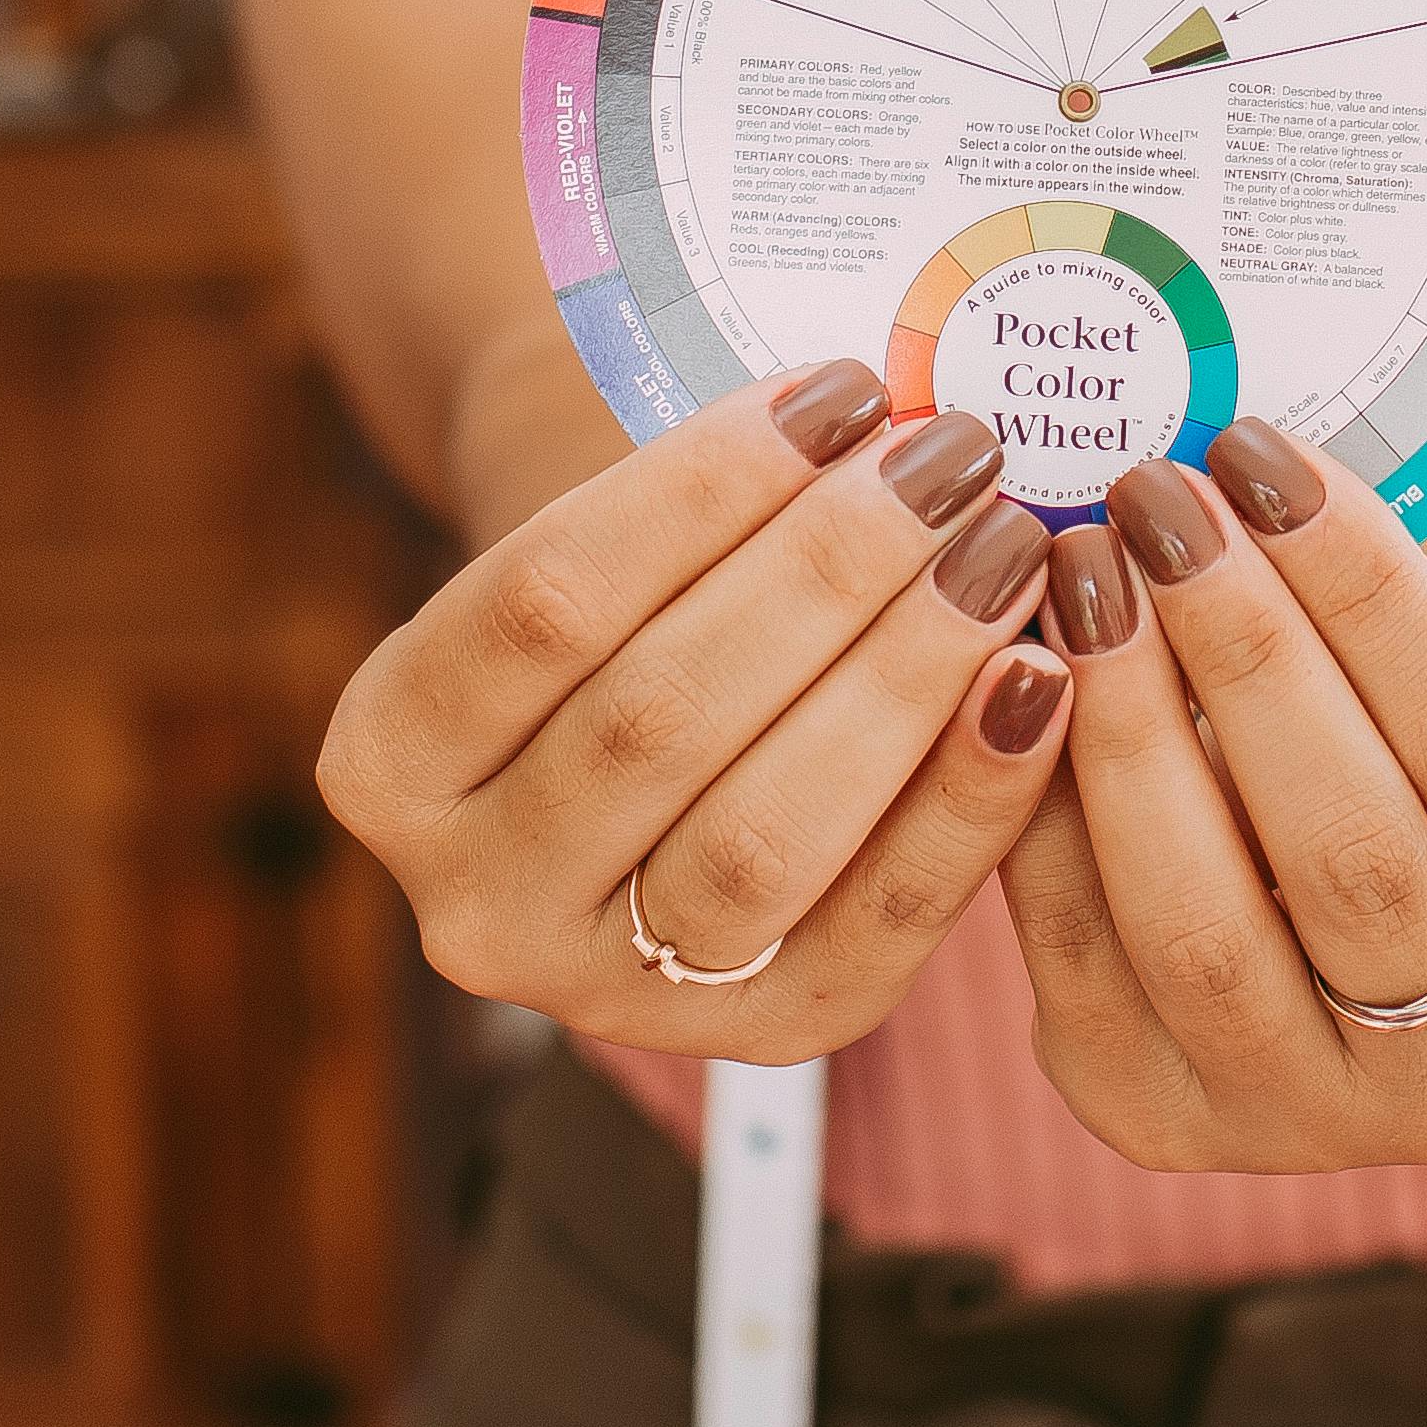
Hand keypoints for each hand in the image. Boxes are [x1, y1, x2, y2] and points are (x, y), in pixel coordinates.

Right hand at [313, 360, 1070, 1061]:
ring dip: (903, 676)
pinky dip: (971, 795)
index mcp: (387, 756)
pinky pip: (880, 921)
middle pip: (660, 719)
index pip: (545, 600)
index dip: (701, 489)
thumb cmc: (642, 601)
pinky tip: (1039, 680)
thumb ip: (709, 498)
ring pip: (764, 836)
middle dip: (826, 572)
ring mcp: (607, 991)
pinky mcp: (761, 1036)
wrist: (650, 750)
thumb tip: (878, 412)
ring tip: (1003, 546)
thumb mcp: (609, 544)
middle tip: (954, 457)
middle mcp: (473, 899)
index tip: (841, 390)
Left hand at [1000, 422, 1426, 1170]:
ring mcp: (1309, 1125)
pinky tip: (1016, 673)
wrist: (1310, 929)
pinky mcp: (1156, 1122)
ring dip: (1131, 724)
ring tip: (1080, 570)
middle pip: (1360, 850)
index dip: (1377, 592)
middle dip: (1247, 651)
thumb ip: (1381, 609)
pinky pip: (1082, 957)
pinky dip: (1044, 806)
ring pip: (1210, 926)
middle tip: (1158, 497)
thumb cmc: (1388, 759)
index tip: (1270, 459)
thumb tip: (1256, 452)